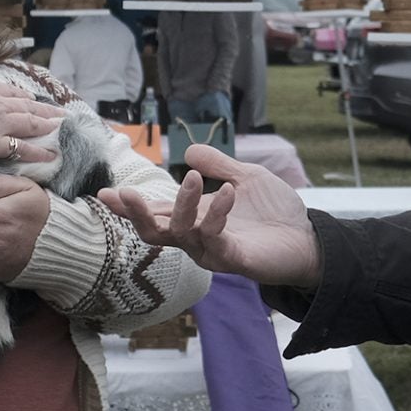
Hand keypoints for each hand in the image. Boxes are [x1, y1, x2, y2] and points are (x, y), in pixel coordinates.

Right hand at [0, 67, 62, 164]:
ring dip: (48, 126)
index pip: (9, 92)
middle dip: (44, 110)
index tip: (32, 99)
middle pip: (26, 106)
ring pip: (30, 124)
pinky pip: (22, 149)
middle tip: (60, 113)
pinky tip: (51, 155)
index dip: (23, 97)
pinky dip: (38, 152)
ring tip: (61, 128)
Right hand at [95, 144, 321, 287]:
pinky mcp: (233, 260)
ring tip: (193, 179)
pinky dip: (216, 214)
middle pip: (153, 233)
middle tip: (126, 194)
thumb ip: (218, 165)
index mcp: (194, 217)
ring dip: (182, 204)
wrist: (306, 237)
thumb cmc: (275, 212)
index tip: (104, 193)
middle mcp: (196, 237)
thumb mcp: (244, 178)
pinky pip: (215, 239)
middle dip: (136, 214)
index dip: (129, 205)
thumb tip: (188, 150)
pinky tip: (228, 193)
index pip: (155, 213)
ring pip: (180, 234)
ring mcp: (212, 251)